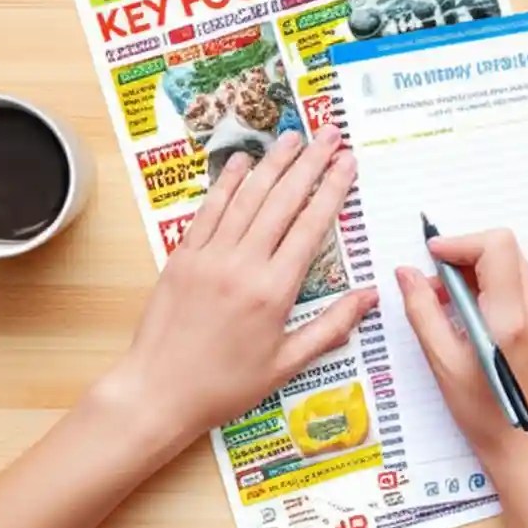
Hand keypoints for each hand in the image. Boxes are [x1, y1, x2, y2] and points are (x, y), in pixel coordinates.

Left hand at [99, 125, 377, 439]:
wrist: (157, 393)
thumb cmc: (225, 386)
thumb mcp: (287, 363)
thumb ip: (331, 326)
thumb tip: (370, 296)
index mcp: (273, 292)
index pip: (310, 226)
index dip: (332, 189)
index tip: (347, 162)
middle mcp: (242, 265)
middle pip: (282, 201)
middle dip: (309, 164)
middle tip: (328, 135)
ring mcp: (209, 257)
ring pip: (246, 197)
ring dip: (272, 163)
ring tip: (293, 137)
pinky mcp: (182, 258)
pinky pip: (209, 211)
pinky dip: (226, 183)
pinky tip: (242, 162)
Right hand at [395, 229, 527, 477]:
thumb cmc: (486, 416)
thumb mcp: (444, 363)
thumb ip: (423, 311)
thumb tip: (407, 273)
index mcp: (511, 316)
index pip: (494, 246)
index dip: (459, 243)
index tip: (432, 255)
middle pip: (504, 251)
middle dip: (465, 257)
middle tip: (435, 284)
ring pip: (512, 269)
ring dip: (478, 275)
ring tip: (450, 308)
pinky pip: (521, 290)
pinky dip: (495, 292)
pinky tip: (475, 322)